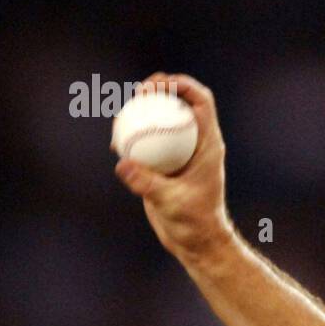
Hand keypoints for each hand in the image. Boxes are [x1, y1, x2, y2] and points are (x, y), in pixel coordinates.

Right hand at [113, 72, 235, 262]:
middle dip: (158, 89)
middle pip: (178, 102)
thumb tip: (122, 163)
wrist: (195, 241)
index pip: (200, 101)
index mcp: (208, 143)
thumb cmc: (194, 222)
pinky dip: (133, 135)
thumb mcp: (171, 202)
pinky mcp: (163, 163)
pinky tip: (116, 141)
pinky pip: (148, 140)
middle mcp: (195, 142)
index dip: (181, 84)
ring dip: (142, 111)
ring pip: (161, 119)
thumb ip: (147, 183)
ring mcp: (178, 151)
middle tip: (137, 93)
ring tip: (122, 115)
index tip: (156, 86)